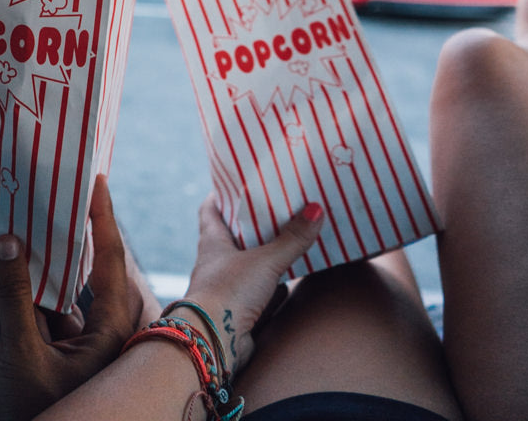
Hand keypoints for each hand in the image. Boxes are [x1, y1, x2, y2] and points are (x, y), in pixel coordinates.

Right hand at [0, 176, 141, 420]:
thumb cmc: (40, 414)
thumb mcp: (22, 355)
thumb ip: (14, 297)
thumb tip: (7, 240)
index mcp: (113, 330)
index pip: (111, 258)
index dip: (103, 216)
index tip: (96, 178)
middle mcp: (109, 335)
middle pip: (99, 269)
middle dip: (83, 231)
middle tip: (67, 192)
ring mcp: (90, 349)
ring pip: (75, 292)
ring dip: (56, 261)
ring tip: (37, 221)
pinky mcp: (69, 360)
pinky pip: (58, 312)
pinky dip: (39, 290)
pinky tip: (16, 269)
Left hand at [180, 197, 323, 375]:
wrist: (212, 344)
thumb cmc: (229, 293)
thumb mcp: (265, 261)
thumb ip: (292, 238)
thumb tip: (316, 209)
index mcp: (212, 242)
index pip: (211, 210)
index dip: (222, 195)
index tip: (238, 182)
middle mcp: (216, 264)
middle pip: (232, 238)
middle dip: (252, 226)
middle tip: (275, 210)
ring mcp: (226, 290)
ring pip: (247, 268)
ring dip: (264, 258)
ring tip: (289, 241)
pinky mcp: (237, 315)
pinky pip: (258, 297)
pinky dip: (272, 290)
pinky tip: (288, 284)